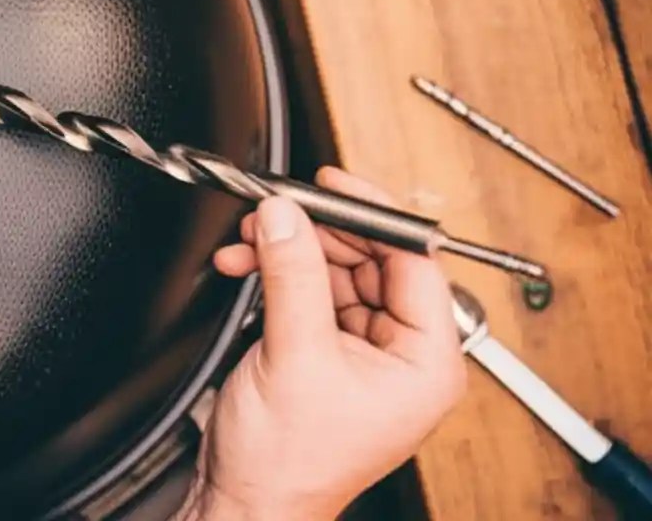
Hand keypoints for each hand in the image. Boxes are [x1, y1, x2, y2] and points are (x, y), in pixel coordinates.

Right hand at [174, 167, 466, 520]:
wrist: (247, 502)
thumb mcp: (295, 354)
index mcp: (427, 362)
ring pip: (334, 272)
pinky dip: (277, 275)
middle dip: (317, 234)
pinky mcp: (326, 350)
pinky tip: (248, 266)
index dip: (373, 216)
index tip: (335, 185)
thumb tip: (288, 216)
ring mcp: (365, 352)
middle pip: (370, 261)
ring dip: (290, 252)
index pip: (413, 263)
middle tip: (278, 211)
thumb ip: (293, 275)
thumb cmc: (288, 463)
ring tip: (253, 240)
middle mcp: (404, 354)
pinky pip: (309, 293)